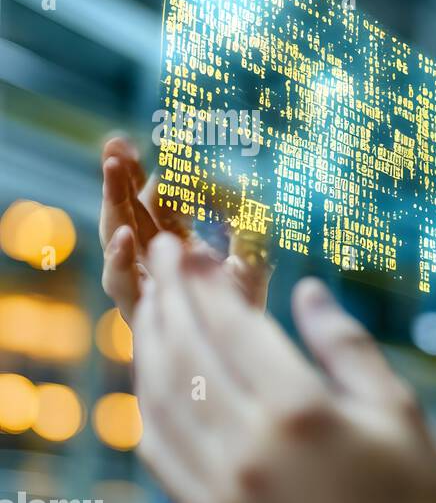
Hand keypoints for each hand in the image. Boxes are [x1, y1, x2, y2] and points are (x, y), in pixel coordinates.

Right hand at [99, 136, 268, 323]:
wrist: (246, 362)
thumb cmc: (248, 308)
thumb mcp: (254, 258)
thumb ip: (248, 226)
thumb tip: (244, 185)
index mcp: (173, 243)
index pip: (154, 199)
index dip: (151, 170)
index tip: (160, 140)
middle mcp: (152, 263)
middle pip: (128, 211)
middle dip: (120, 177)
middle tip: (116, 143)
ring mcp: (143, 288)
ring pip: (116, 239)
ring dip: (112, 203)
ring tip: (112, 168)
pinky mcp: (141, 316)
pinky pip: (122, 287)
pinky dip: (119, 261)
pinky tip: (125, 236)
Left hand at [132, 232, 435, 502]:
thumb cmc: (421, 491)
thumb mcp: (396, 406)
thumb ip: (344, 344)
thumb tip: (307, 291)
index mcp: (302, 413)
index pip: (232, 329)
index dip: (207, 282)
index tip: (192, 248)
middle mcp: (251, 450)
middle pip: (187, 355)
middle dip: (169, 297)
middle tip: (162, 254)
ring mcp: (226, 490)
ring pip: (162, 402)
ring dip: (150, 345)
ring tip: (152, 305)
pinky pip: (163, 455)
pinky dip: (149, 409)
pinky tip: (153, 380)